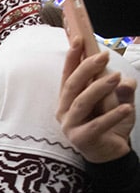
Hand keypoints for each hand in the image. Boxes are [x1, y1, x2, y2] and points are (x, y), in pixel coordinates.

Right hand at [57, 39, 134, 162]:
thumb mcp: (119, 101)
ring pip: (81, 102)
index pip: (68, 75)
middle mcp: (64, 110)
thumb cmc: (110, 124)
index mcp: (69, 98)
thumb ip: (122, 89)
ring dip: (99, 88)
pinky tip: (127, 108)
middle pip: (72, 85)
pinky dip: (112, 116)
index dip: (72, 57)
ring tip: (117, 77)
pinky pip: (96, 125)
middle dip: (87, 68)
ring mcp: (70, 125)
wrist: (110, 153)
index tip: (78, 39)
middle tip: (104, 56)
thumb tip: (127, 81)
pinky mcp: (81, 139)